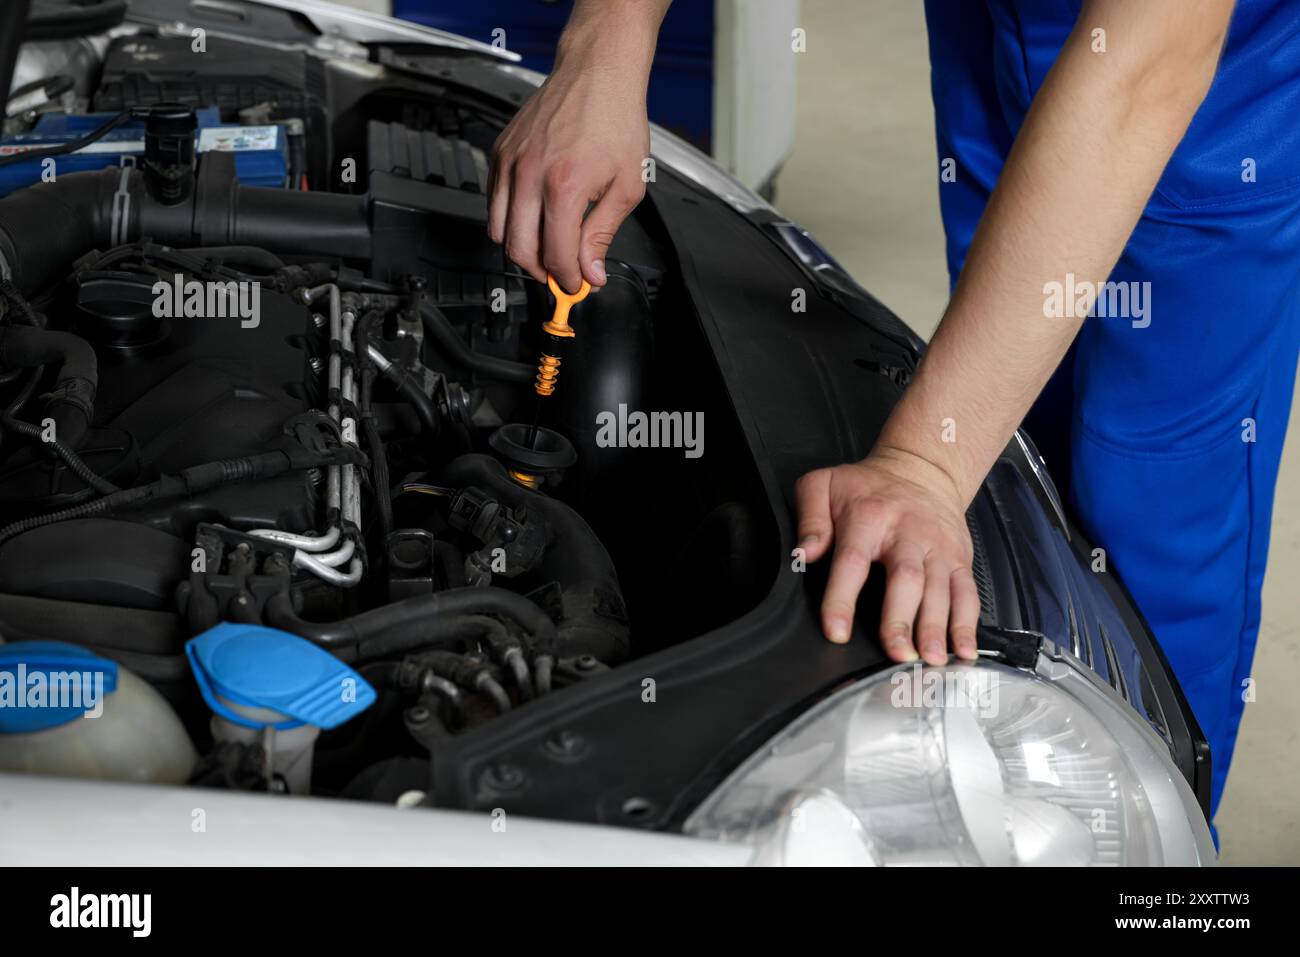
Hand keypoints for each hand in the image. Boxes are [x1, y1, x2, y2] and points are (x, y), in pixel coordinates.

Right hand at [487, 38, 649, 293]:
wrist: (597, 73)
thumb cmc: (615, 119)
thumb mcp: (627, 186)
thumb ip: (603, 234)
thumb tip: (591, 271)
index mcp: (564, 186)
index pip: (556, 255)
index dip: (567, 279)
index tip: (577, 283)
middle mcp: (529, 175)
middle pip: (518, 250)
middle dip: (541, 271)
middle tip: (560, 273)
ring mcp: (509, 163)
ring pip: (499, 231)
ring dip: (522, 249)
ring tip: (547, 248)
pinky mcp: (499, 153)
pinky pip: (493, 204)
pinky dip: (509, 221)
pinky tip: (534, 218)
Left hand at [795, 447, 980, 663]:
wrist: (921, 470)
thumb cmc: (868, 487)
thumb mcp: (824, 485)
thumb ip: (810, 520)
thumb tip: (804, 553)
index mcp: (868, 518)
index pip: (852, 561)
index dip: (842, 599)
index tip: (837, 631)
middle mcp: (907, 533)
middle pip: (906, 579)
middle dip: (901, 620)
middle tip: (897, 653)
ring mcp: (937, 547)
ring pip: (940, 589)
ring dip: (936, 628)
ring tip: (931, 658)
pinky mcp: (960, 558)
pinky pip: (967, 593)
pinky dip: (966, 624)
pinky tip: (963, 649)